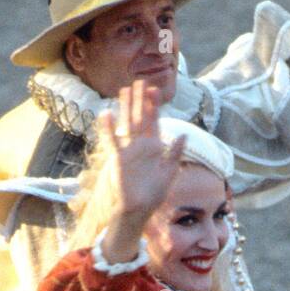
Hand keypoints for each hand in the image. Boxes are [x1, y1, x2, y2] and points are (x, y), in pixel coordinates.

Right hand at [96, 80, 186, 225]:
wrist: (139, 209)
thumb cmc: (155, 194)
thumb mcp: (169, 174)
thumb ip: (174, 154)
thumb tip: (183, 135)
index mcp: (155, 147)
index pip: (155, 121)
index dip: (154, 105)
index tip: (154, 89)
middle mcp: (141, 146)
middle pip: (141, 118)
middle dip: (141, 100)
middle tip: (140, 81)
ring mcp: (129, 151)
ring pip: (127, 124)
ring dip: (126, 108)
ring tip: (124, 90)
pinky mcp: (118, 159)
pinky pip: (113, 141)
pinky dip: (109, 128)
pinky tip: (106, 114)